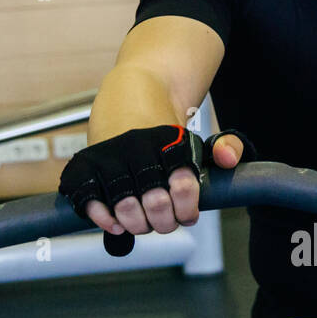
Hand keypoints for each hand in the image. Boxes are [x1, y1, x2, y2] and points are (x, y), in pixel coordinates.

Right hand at [57, 126, 246, 253]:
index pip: (184, 186)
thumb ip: (228, 146)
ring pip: (126, 207)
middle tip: (164, 221)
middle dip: (164, 222)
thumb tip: (228, 159)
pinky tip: (116, 224)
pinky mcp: (88, 163)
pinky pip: (91, 199)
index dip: (187, 209)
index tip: (187, 214)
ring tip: (143, 221)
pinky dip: (104, 219)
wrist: (130, 92)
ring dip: (138, 225)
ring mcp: (110, 156)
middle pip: (156, 204)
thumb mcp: (199, 133)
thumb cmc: (164, 125)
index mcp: (169, 143)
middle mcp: (138, 149)